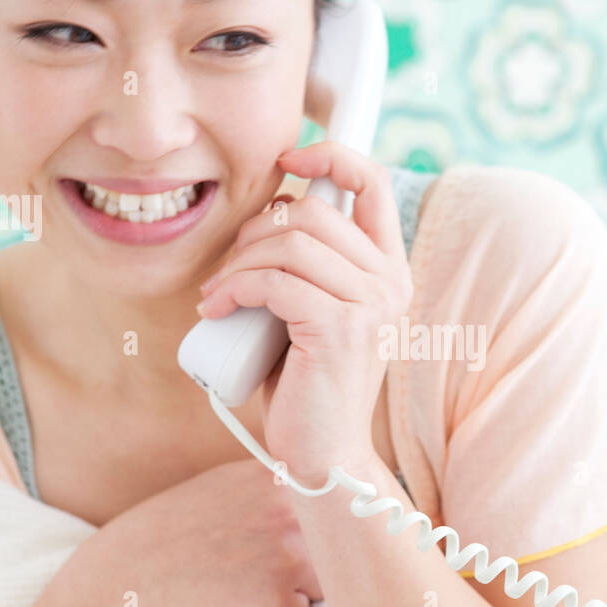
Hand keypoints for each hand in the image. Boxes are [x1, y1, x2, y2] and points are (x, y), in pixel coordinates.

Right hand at [111, 459, 322, 606]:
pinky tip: (237, 602)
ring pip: (324, 579)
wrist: (131, 578)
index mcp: (278, 479)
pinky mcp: (279, 601)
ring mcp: (288, 556)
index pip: (329, 502)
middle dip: (312, 556)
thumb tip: (319, 490)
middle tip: (261, 562)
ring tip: (246, 580)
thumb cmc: (176, 532)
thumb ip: (273, 485)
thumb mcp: (226, 485)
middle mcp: (290, 513)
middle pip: (334, 541)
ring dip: (296, 585)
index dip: (316, 522)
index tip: (293, 533)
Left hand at [195, 144, 412, 485]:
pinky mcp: (340, 329)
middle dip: (256, 230)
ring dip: (238, 263)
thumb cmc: (305, 382)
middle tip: (231, 268)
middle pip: (312, 210)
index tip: (285, 160)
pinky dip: (233, 289)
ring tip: (218, 294)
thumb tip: (272, 208)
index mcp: (390, 269)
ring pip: (289, 244)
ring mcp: (371, 305)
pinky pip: (274, 282)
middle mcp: (390, 282)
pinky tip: (216, 309)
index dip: (328, 154)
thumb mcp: (312, 308)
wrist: (321, 453)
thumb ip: (309, 262)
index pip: (371, 181)